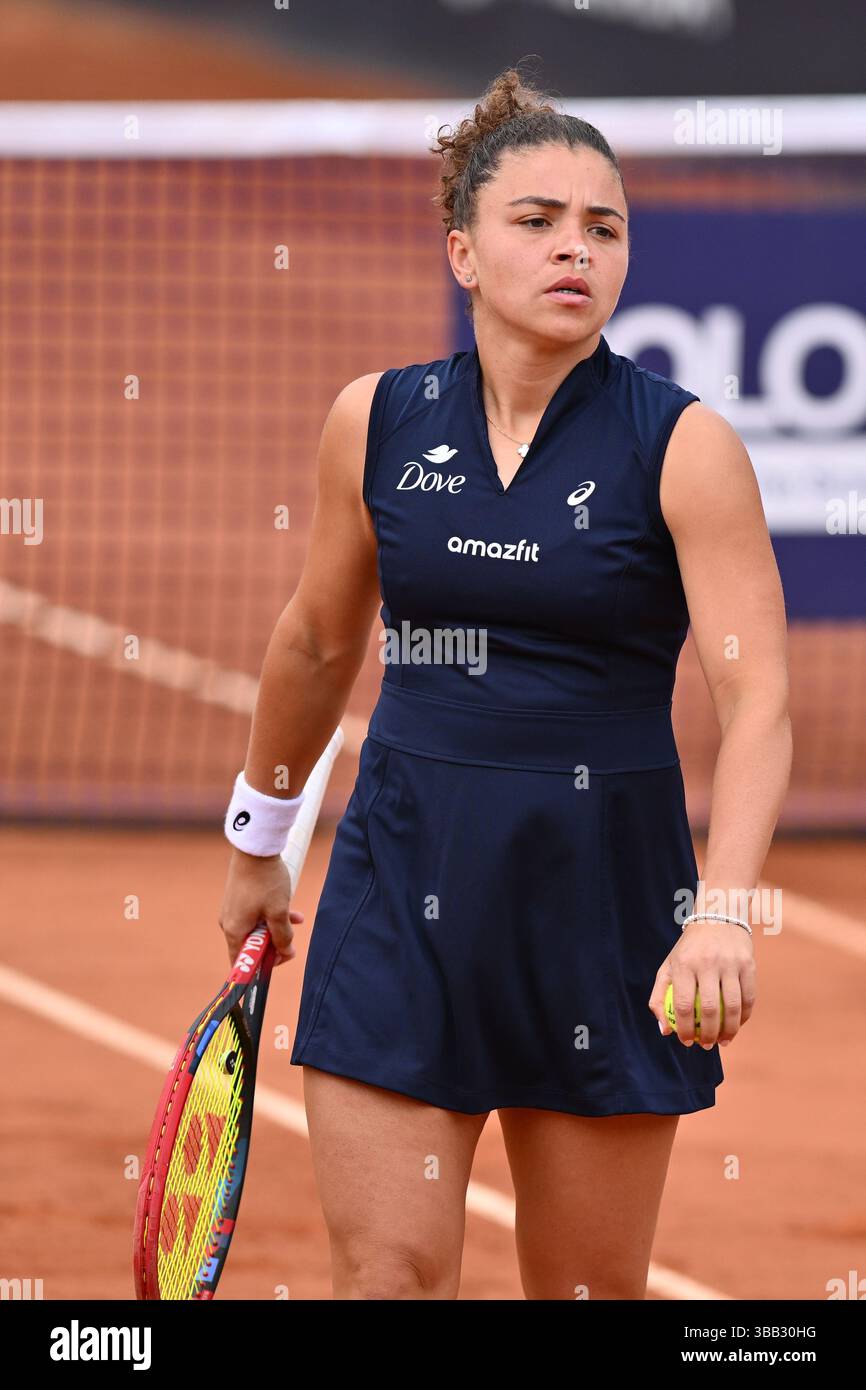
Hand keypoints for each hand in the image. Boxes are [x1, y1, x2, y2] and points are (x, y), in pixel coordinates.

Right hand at [219, 848, 304, 970]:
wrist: (255, 848)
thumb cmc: (265, 882)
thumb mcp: (279, 913)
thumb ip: (283, 937)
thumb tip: (285, 952)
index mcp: (234, 931)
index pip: (241, 961)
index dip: (261, 966)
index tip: (279, 960)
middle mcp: (229, 922)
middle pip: (251, 944)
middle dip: (273, 944)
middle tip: (291, 941)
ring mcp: (233, 909)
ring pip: (257, 927)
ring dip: (277, 928)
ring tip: (296, 922)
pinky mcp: (239, 897)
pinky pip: (256, 913)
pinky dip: (272, 915)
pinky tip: (293, 911)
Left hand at [648, 918, 756, 1048]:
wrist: (717, 917)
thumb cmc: (689, 949)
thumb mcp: (668, 966)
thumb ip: (659, 997)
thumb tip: (665, 1030)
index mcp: (684, 964)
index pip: (684, 1004)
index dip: (684, 1029)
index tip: (686, 1041)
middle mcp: (707, 963)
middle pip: (710, 1009)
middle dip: (708, 1034)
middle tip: (706, 1045)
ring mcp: (730, 963)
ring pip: (732, 1006)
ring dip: (729, 1031)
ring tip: (722, 1041)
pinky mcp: (748, 964)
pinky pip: (748, 998)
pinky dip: (743, 1017)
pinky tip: (737, 1026)